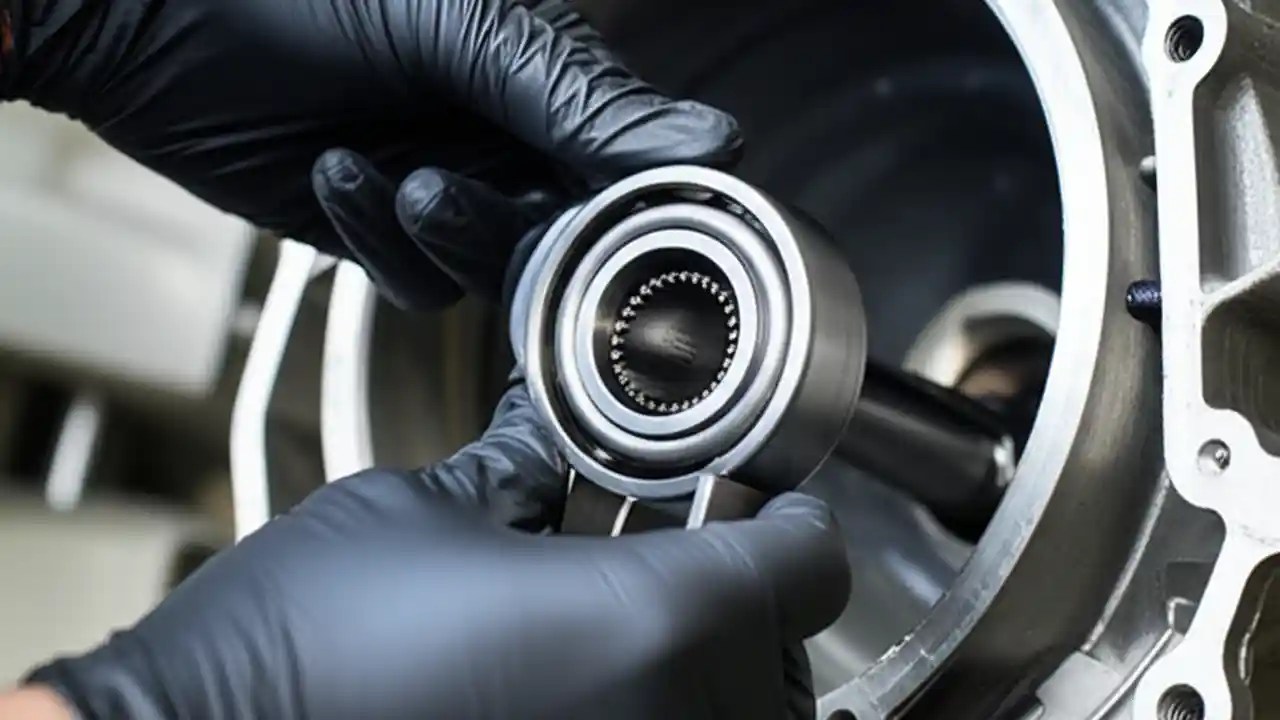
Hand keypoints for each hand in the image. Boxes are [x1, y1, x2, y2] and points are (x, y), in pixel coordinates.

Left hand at [3, 0, 739, 309]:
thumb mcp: (457, 29)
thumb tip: (716, 143)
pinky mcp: (380, 232)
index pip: (637, 164)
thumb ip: (580, 99)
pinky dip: (375, 237)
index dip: (639, 212)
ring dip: (442, 235)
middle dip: (514, 232)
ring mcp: (448, 187)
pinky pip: (413, 277)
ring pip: (494, 271)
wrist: (146, 21)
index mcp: (549, 77)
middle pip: (568, 235)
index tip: (640, 252)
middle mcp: (509, 138)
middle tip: (451, 193)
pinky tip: (332, 168)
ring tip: (390, 174)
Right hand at [24, 385, 849, 719]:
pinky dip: (651, 708)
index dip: (791, 517)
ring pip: (734, 717)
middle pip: (779, 652)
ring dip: (699, 663)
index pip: (810, 566)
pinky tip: (579, 676)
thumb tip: (553, 444)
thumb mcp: (422, 514)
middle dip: (735, 593)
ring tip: (619, 618)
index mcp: (652, 626)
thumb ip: (520, 472)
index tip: (764, 500)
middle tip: (673, 550)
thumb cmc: (299, 649)